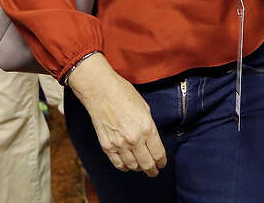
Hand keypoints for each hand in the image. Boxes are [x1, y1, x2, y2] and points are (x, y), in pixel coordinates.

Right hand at [69, 54, 167, 176]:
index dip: (162, 162)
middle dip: (152, 170)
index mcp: (147, 128)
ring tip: (141, 167)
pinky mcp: (107, 146)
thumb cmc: (124, 94)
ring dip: (138, 168)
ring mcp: (119, 144)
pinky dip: (124, 167)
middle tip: (154, 172)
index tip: (162, 164)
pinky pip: (118, 163)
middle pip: (146, 164)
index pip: (158, 154)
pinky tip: (127, 165)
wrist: (101, 91)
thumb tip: (151, 140)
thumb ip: (149, 126)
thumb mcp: (145, 108)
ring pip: (132, 166)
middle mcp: (134, 139)